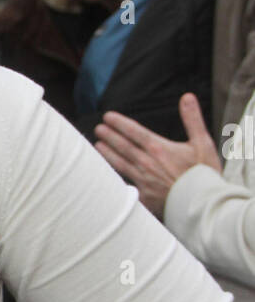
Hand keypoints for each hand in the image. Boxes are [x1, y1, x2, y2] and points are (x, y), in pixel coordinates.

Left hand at [94, 95, 221, 214]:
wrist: (204, 204)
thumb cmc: (204, 174)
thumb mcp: (202, 142)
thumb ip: (192, 118)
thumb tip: (187, 96)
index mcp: (159, 149)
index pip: (133, 132)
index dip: (119, 123)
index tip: (107, 117)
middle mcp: (147, 164)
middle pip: (123, 147)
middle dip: (109, 136)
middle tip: (98, 129)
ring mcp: (143, 182)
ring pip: (120, 165)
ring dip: (107, 154)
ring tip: (97, 146)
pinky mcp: (144, 198)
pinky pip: (126, 186)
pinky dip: (115, 179)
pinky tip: (107, 175)